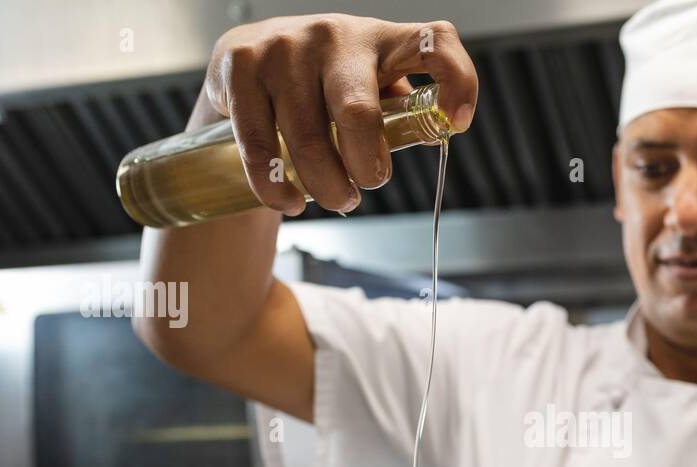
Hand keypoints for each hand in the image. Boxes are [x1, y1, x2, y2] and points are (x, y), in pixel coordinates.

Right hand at [203, 14, 477, 213]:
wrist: (247, 58)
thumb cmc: (323, 81)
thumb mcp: (371, 84)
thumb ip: (403, 109)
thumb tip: (440, 132)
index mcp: (381, 39)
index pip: (433, 45)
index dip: (456, 81)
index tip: (457, 121)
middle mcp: (334, 36)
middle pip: (358, 112)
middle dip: (365, 167)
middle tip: (366, 187)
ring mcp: (283, 47)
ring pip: (307, 138)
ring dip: (324, 185)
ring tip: (334, 198)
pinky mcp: (240, 66)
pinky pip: (259, 145)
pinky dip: (275, 186)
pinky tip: (288, 199)